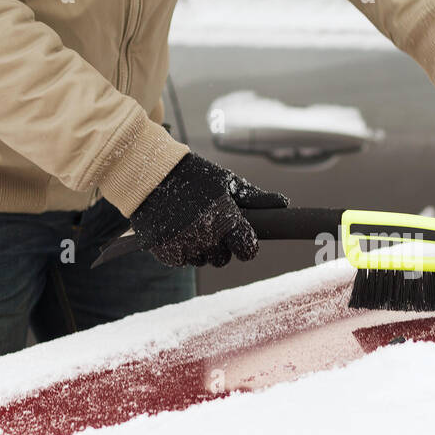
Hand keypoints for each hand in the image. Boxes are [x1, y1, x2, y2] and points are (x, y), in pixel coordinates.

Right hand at [128, 153, 287, 266]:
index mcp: (226, 220)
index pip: (247, 250)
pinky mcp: (165, 252)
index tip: (241, 238)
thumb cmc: (194, 175)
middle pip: (223, 259)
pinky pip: (180, 260)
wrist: (150, 174)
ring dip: (200, 248)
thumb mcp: (227, 182)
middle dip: (221, 246)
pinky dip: (180, 249)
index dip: (246, 246)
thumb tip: (284, 203)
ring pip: (201, 261)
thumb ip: (255, 197)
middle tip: (211, 225)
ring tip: (192, 224)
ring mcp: (185, 246)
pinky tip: (177, 229)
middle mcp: (207, 237)